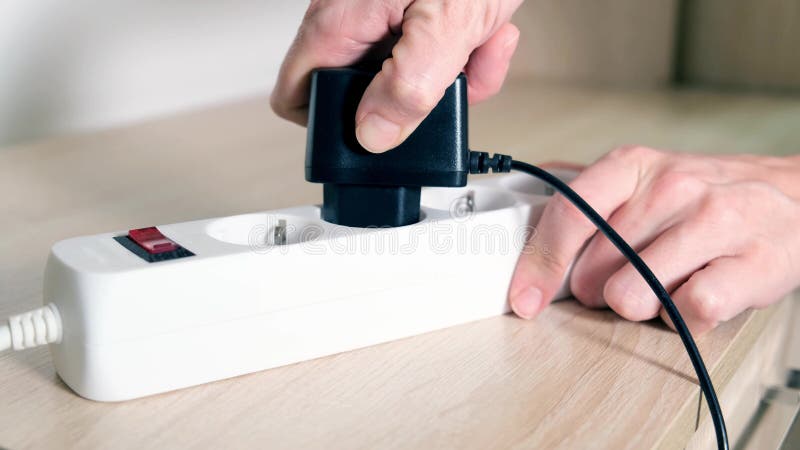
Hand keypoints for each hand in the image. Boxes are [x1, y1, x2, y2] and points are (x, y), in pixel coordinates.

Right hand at [271, 0, 522, 151]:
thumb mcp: (447, 25)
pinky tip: (489, 37)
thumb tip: (373, 134)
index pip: (295, 95)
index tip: (367, 139)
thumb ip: (408, 87)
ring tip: (479, 56)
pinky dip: (465, 53)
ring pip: (403, 76)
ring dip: (449, 78)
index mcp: (340, 19)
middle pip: (360, 91)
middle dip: (409, 102)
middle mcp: (353, 15)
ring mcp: (384, 12)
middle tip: (445, 94)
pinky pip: (430, 51)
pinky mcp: (415, 9)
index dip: (324, 126)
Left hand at [510, 147, 799, 333]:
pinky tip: (694, 295)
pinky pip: (687, 313)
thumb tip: (526, 211)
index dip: (538, 264)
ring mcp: (715, 222)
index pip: (568, 215)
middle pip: (595, 270)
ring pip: (633, 295)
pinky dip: (682, 318)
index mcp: (632, 166)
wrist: (797, 198)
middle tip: (625, 278)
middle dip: (597, 289)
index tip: (523, 299)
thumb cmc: (709, 196)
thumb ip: (585, 196)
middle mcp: (672, 187)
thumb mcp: (643, 178)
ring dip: (640, 305)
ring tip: (663, 285)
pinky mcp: (753, 263)